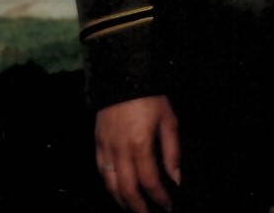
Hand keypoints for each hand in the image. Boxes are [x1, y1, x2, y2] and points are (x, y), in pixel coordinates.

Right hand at [95, 95, 180, 210]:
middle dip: (139, 207)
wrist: (123, 75)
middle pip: (127, 190)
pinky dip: (108, 185)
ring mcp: (106, 147)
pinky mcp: (97, 142)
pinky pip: (100, 171)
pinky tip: (116, 190)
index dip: (160, 198)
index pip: (150, 182)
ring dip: (122, 201)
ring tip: (133, 208)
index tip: (168, 206)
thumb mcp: (168, 119)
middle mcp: (120, 150)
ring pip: (110, 185)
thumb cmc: (149, 96)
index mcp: (140, 145)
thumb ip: (172, 151)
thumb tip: (176, 178)